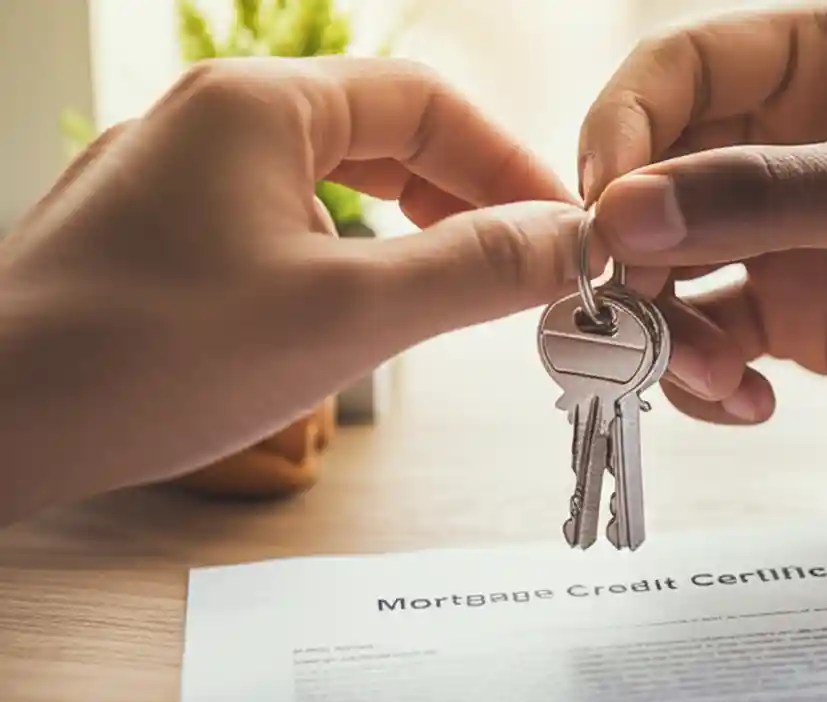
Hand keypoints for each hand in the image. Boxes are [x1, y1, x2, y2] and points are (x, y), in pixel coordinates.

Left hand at [0, 57, 587, 519]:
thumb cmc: (148, 359)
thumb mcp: (346, 316)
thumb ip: (471, 270)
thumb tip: (565, 241)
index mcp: (261, 105)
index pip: (427, 103)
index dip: (509, 162)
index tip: (562, 228)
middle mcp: (215, 118)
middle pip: (382, 130)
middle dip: (465, 195)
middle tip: (526, 261)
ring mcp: (180, 172)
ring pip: (332, 175)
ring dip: (411, 222)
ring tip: (465, 281)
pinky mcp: (160, 228)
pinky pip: (283, 214)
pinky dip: (348, 249)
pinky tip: (368, 298)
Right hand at [579, 7, 826, 459]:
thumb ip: (755, 198)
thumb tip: (618, 213)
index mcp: (820, 65)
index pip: (678, 71)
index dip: (624, 127)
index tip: (604, 202)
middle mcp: (790, 145)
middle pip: (657, 176)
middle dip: (634, 246)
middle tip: (626, 307)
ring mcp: (790, 233)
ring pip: (672, 267)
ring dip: (667, 325)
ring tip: (709, 371)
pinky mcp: (797, 314)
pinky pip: (712, 338)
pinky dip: (708, 376)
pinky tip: (752, 400)